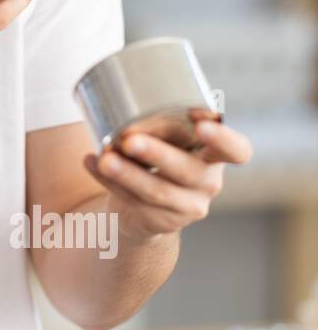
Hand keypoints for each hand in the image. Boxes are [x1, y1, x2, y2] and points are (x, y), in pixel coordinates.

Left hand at [84, 119, 252, 239]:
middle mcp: (209, 182)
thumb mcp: (167, 140)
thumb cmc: (159, 157)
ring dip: (127, 173)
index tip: (201, 123)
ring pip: (157, 191)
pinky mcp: (163, 222)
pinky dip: (107, 181)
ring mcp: (188, 206)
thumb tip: (121, 107)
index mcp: (215, 155)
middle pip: (189, 171)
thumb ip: (158, 125)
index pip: (237, 151)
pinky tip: (91, 162)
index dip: (223, 139)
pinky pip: (133, 202)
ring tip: (104, 158)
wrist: (146, 208)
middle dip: (158, 154)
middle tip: (129, 140)